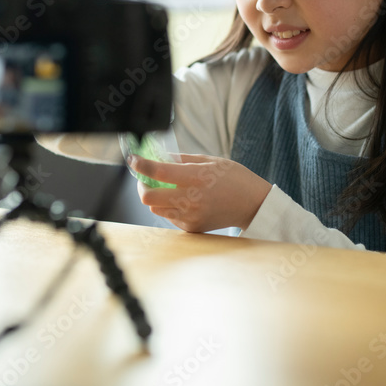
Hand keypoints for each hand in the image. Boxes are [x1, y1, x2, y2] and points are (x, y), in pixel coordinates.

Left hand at [132, 153, 272, 232]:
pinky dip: (168, 206)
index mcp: (196, 178)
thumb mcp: (210, 160)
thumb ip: (182, 159)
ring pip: (156, 208)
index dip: (140, 164)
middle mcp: (191, 199)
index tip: (134, 159)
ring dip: (155, 197)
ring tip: (165, 188)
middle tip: (146, 177)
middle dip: (142, 185)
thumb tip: (159, 157)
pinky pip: (169, 216)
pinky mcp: (192, 228)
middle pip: (148, 197)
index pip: (158, 172)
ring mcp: (190, 216)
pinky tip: (181, 199)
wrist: (252, 204)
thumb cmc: (234, 179)